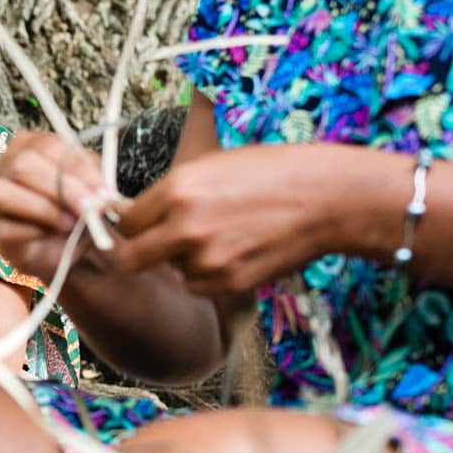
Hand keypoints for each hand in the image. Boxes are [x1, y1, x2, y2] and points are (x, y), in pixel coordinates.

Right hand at [0, 130, 118, 283]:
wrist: (67, 245)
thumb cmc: (75, 208)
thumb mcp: (90, 186)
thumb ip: (93, 182)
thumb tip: (98, 193)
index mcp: (27, 146)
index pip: (47, 146)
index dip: (77, 167)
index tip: (103, 190)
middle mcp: (2, 166)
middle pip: (22, 164)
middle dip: (62, 187)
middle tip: (90, 208)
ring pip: (2, 193)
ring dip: (44, 209)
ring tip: (70, 224)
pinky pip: (5, 228)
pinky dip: (33, 232)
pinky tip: (50, 235)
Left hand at [114, 143, 361, 298]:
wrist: (327, 198)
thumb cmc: (274, 172)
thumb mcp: (212, 166)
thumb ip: (172, 192)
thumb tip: (139, 213)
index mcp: (177, 189)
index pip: (125, 221)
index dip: (132, 225)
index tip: (141, 227)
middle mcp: (185, 226)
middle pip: (131, 259)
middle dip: (139, 254)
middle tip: (156, 247)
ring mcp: (207, 258)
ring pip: (171, 272)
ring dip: (183, 262)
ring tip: (221, 238)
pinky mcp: (229, 282)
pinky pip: (198, 286)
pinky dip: (208, 276)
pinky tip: (235, 253)